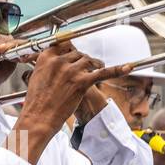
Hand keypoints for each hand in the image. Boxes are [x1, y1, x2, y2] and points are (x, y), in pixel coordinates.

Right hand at [9, 40, 131, 163]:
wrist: (38, 118)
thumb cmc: (36, 102)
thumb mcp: (36, 77)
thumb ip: (47, 66)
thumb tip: (56, 63)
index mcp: (46, 57)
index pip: (64, 45)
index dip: (70, 51)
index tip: (73, 54)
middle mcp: (59, 60)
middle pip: (78, 54)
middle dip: (82, 61)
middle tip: (83, 70)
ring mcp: (71, 71)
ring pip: (88, 61)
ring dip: (93, 65)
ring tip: (96, 70)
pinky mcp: (82, 82)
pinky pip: (102, 73)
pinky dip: (117, 69)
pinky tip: (128, 67)